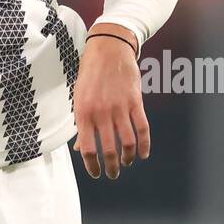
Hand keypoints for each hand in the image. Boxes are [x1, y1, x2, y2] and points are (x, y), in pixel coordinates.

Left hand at [71, 24, 149, 179]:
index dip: (92, 166)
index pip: (87, 149)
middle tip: (113, 173)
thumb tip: (80, 150)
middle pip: (109, 149)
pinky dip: (144, 145)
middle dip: (112, 167)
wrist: (108, 49)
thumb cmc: (90, 75)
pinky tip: (143, 154)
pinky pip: (143, 128)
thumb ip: (81, 124)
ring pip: (128, 142)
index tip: (96, 173)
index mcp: (83, 112)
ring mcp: (119, 107)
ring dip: (128, 158)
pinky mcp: (135, 101)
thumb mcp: (79, 98)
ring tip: (126, 163)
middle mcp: (101, 112)